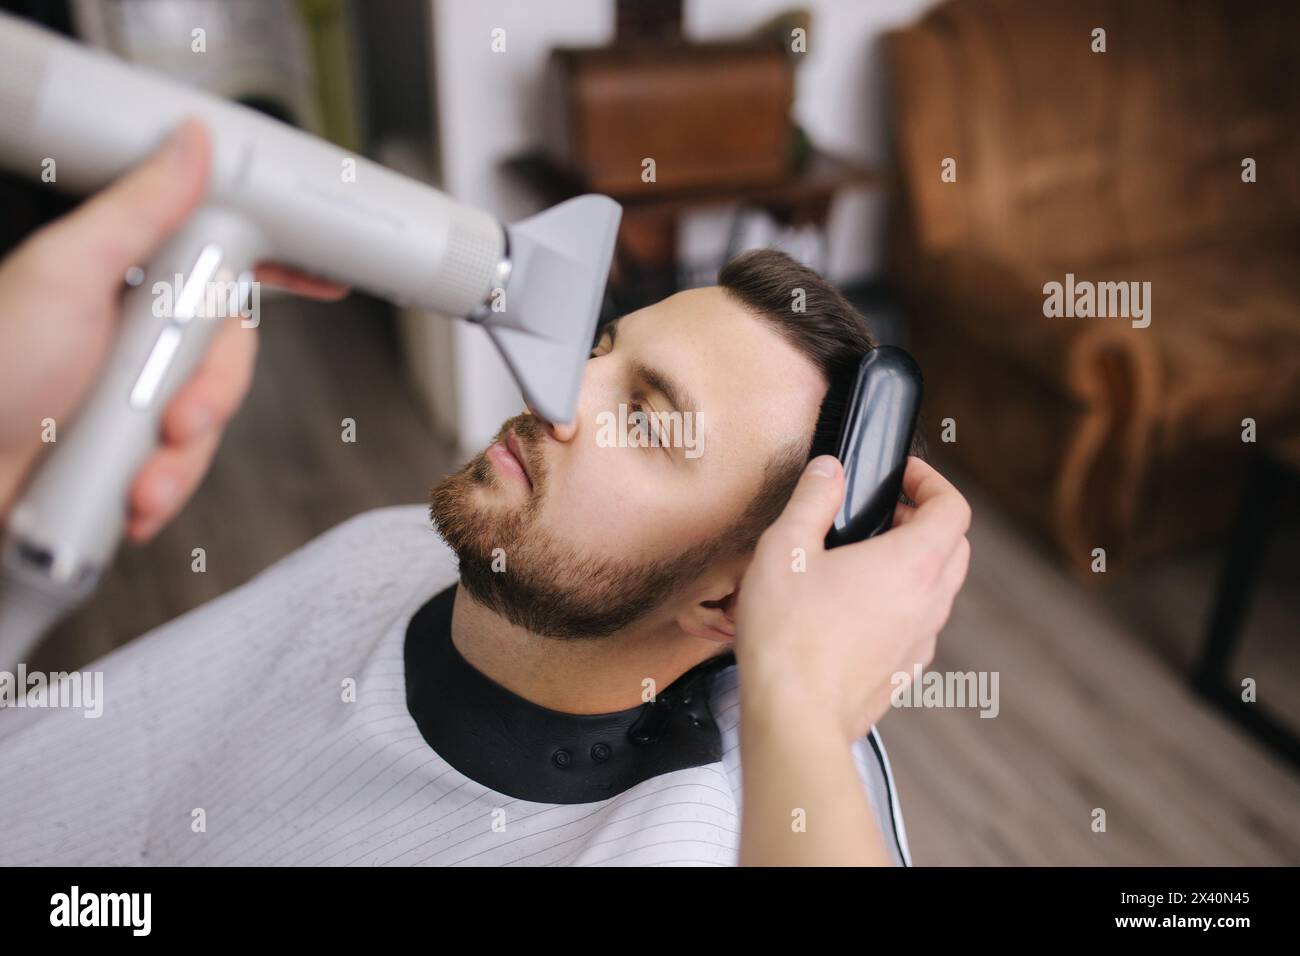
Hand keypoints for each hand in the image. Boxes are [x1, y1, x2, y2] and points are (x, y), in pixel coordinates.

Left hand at [0, 118, 346, 540]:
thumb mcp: (65, 275)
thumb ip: (139, 210)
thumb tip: (190, 143)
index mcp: (127, 281)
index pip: (219, 262)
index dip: (278, 268)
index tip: (325, 276)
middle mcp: (136, 336)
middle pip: (228, 353)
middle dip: (212, 396)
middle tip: (177, 415)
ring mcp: (135, 397)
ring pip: (212, 418)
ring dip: (183, 457)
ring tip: (140, 476)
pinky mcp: (133, 454)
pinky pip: (186, 469)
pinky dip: (165, 489)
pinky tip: (132, 497)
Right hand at [734, 455, 971, 743]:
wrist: (794, 717)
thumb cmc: (788, 635)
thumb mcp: (786, 548)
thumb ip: (813, 499)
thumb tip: (829, 470)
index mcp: (912, 564)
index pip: (954, 508)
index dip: (932, 482)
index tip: (903, 476)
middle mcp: (929, 602)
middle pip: (957, 546)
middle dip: (926, 519)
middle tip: (883, 512)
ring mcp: (922, 641)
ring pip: (940, 588)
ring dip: (915, 563)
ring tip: (864, 559)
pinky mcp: (906, 671)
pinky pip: (919, 624)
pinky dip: (902, 603)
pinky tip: (855, 607)